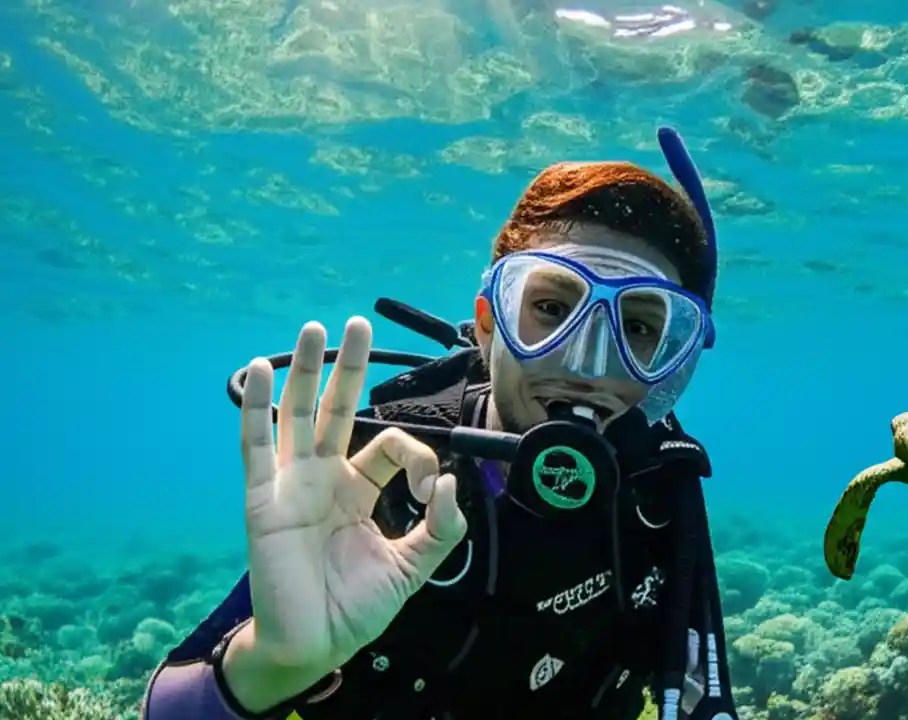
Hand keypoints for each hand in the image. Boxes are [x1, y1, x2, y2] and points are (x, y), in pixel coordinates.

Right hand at [235, 317, 466, 672]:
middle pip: (338, 411)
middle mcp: (324, 479)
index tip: (432, 495)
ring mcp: (291, 485)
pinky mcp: (263, 501)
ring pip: (299, 416)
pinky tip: (257, 371)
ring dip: (305, 372)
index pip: (390, 448)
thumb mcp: (414, 567)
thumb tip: (454, 484)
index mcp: (359, 489)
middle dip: (348, 368)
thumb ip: (442, 529)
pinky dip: (254, 409)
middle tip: (357, 325)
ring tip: (315, 329)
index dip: (420, 461)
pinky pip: (256, 448)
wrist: (315, 643)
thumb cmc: (358, 607)